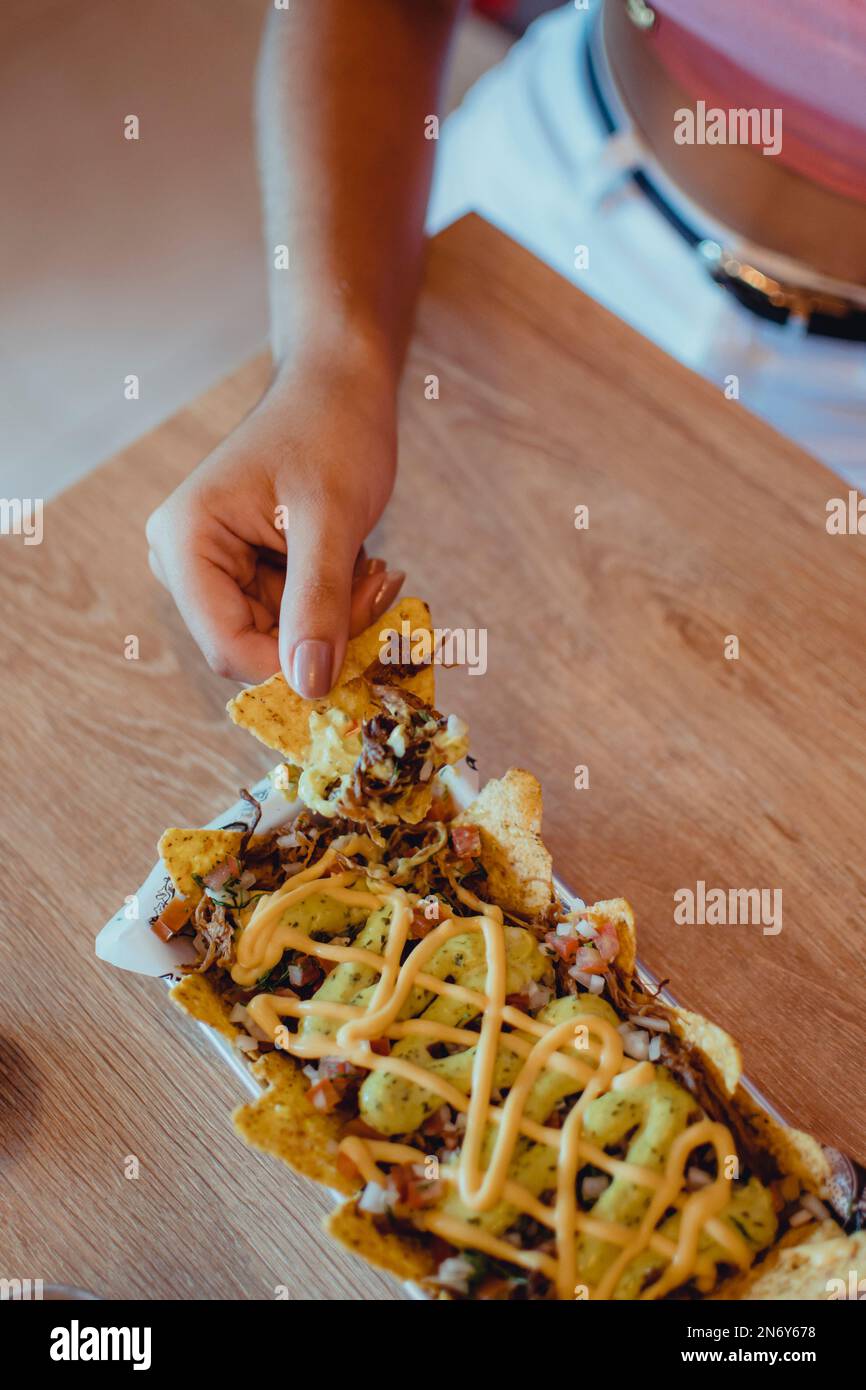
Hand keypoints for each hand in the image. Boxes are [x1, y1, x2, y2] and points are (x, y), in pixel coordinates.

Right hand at [145, 355, 403, 695]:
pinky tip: (354, 563)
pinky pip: (290, 620)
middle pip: (255, 649)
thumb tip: (309, 688)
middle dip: (324, 633)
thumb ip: (318, 604)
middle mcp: (184, 563)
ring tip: (367, 564)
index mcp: (184, 543)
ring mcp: (212, 570)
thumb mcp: (331, 520)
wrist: (338, 386)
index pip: (229, 649)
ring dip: (336, 617)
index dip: (295, 665)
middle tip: (377, 583)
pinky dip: (333, 605)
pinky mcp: (243, 573)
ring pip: (280, 641)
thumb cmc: (332, 431)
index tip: (362, 640)